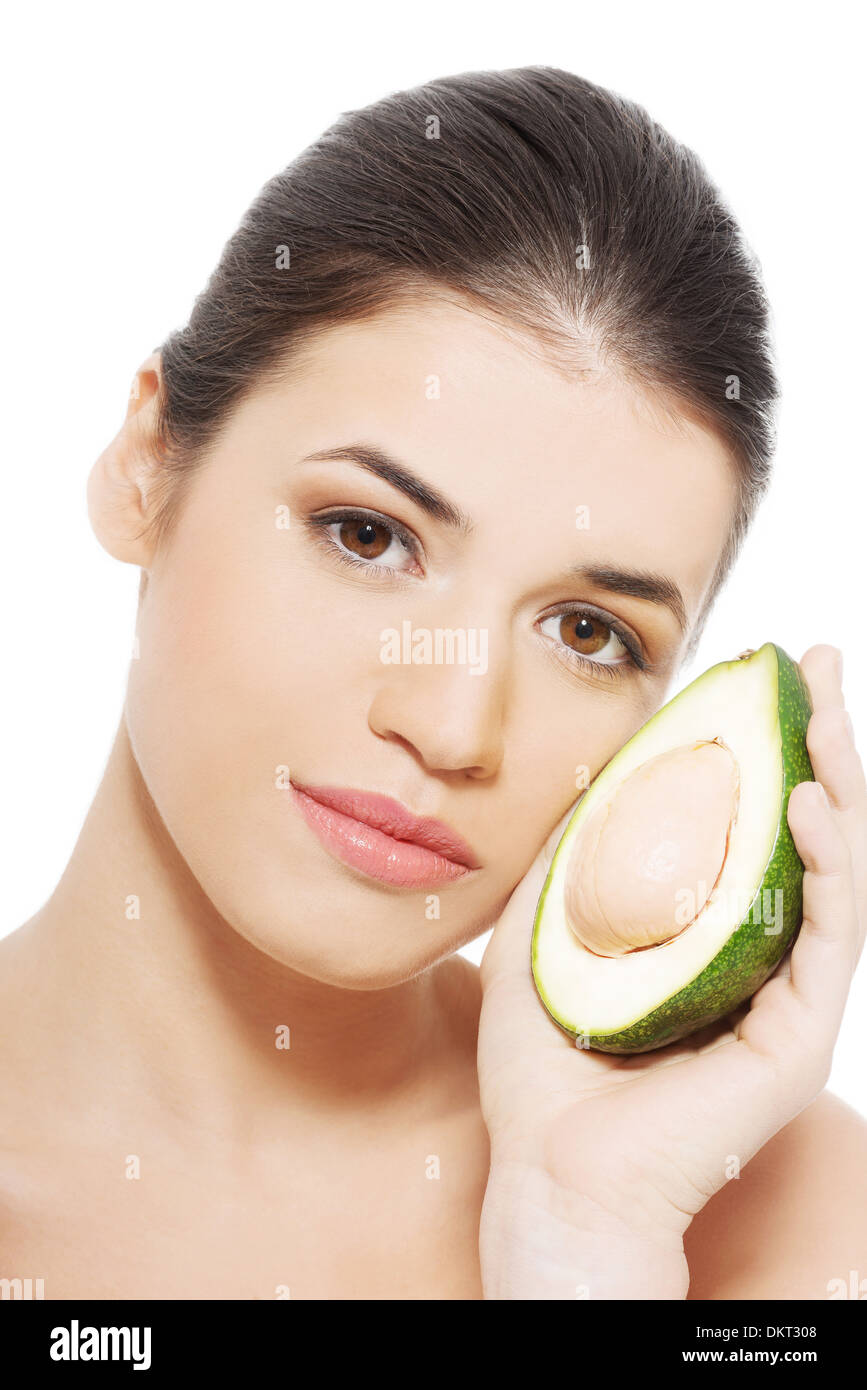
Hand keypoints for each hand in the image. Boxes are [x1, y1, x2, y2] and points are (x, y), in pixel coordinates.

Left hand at [477, 645, 865, 1298]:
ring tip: (827, 712)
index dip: (759, 746)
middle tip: (817, 662)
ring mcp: (785, 995)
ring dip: (839, 784)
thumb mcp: (539, 936)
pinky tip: (810, 803)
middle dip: (820, 741)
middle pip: (804, 830)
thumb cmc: (540, 1067)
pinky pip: (830, 935)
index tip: (755, 672)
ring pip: (833, 869)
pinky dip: (828, 864)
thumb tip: (586, 777)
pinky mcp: (799, 1035)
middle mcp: (757, 956)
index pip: (750, 824)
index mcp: (705, 934)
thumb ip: (567, 864)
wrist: (546, 1173)